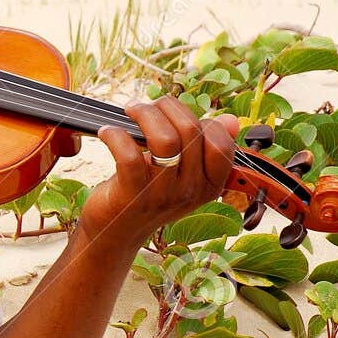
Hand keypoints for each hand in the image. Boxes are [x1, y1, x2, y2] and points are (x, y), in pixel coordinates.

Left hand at [83, 96, 239, 243]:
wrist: (116, 231)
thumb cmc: (148, 193)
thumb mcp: (183, 174)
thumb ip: (205, 147)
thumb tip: (230, 120)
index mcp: (209, 185)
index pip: (222, 144)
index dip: (201, 120)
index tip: (177, 116)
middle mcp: (191, 191)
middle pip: (191, 131)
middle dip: (167, 106)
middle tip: (146, 106)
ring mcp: (163, 195)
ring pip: (165, 139)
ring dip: (145, 114)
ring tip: (131, 111)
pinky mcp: (132, 196)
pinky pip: (129, 155)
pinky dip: (116, 135)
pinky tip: (107, 132)